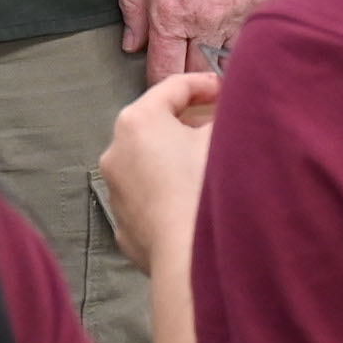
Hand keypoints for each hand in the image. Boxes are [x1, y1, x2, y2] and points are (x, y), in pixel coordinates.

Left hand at [97, 73, 219, 277]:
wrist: (191, 258)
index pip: (173, 87)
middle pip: (156, 126)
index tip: (227, 90)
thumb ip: (225, 117)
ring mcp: (115, 192)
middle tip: (221, 126)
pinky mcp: (124, 227)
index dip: (205, 84)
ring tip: (210, 167)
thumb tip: (226, 116)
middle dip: (190, 123)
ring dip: (177, 161)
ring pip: (150, 165)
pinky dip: (170, 195)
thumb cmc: (207, 187)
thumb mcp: (226, 139)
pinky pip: (150, 200)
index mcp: (138, 121)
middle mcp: (115, 152)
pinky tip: (195, 204)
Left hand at [119, 0, 288, 81]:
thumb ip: (132, 2)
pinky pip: (251, 29)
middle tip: (179, 69)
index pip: (164, 71)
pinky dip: (239, 34)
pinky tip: (229, 24)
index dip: (155, 82)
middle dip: (186, 77)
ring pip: (230, 55)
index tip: (154, 81)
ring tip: (205, 52)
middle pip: (198, 71)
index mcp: (170, 10)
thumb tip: (132, 41)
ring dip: (216, 58)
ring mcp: (242, 8)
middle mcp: (208, 18)